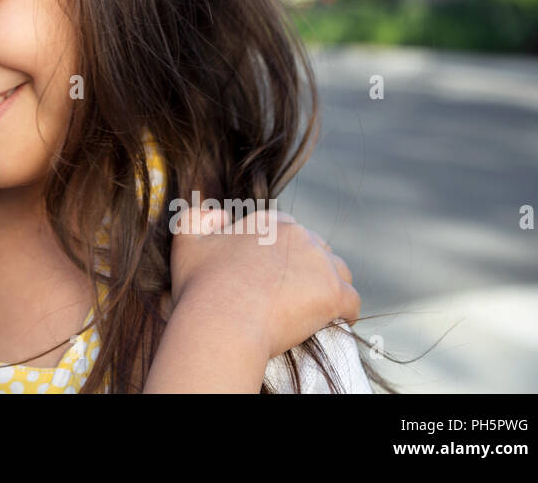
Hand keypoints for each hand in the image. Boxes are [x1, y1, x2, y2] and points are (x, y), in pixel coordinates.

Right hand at [169, 203, 359, 359]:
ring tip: (312, 306)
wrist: (221, 323)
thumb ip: (196, 217)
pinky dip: (344, 312)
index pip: (288, 229)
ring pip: (337, 271)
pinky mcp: (333, 293)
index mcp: (268, 222)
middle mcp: (298, 235)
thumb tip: (218, 215)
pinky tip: (332, 321)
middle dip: (306, 267)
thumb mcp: (186, 242)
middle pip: (315, 248)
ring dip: (328, 285)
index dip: (281, 252)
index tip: (272, 273)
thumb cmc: (201, 287)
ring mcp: (319, 264)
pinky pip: (351, 301)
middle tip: (290, 293)